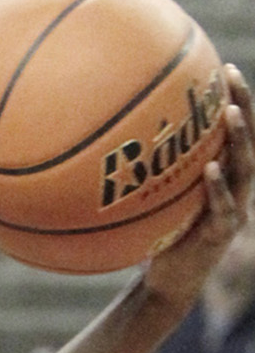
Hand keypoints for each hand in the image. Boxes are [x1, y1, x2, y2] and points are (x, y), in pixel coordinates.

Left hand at [144, 68, 254, 313]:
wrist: (165, 285)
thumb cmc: (158, 237)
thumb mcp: (155, 198)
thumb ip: (151, 172)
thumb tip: (111, 140)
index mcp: (223, 176)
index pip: (234, 132)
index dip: (236, 100)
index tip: (224, 68)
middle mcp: (235, 188)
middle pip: (246, 140)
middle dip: (243, 105)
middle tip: (231, 76)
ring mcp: (233, 210)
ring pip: (243, 169)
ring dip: (238, 139)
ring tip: (230, 113)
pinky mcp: (221, 234)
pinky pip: (223, 206)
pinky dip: (218, 186)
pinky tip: (211, 167)